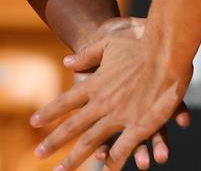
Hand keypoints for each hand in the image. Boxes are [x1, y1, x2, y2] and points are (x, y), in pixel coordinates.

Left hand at [33, 21, 190, 170]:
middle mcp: (102, 103)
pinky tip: (106, 170)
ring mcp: (120, 116)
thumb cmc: (139, 42)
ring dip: (75, 159)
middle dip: (54, 142)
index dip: (49, 113)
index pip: (65, 102)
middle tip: (38, 154)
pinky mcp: (141, 125)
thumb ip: (86, 54)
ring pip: (93, 142)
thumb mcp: (108, 43)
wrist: (167, 50)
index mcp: (94, 84)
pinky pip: (124, 148)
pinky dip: (115, 160)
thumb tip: (66, 62)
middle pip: (73, 127)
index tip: (33, 123)